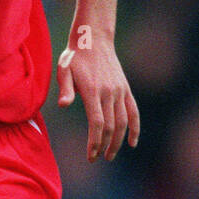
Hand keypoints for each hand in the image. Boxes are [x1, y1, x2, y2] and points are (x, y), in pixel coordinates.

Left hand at [56, 34, 139, 161]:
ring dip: (117, 141)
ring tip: (109, 155)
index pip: (97, 123)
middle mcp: (109, 92)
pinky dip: (135, 128)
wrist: (93, 39)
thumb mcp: (64, 70)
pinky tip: (132, 143)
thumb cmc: (74, 57)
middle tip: (96, 158)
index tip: (90, 156)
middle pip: (110, 126)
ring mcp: (119, 91)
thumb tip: (63, 105)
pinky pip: (134, 111)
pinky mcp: (125, 89)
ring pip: (123, 122)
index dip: (95, 142)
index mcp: (93, 90)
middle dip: (104, 146)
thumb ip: (65, 89)